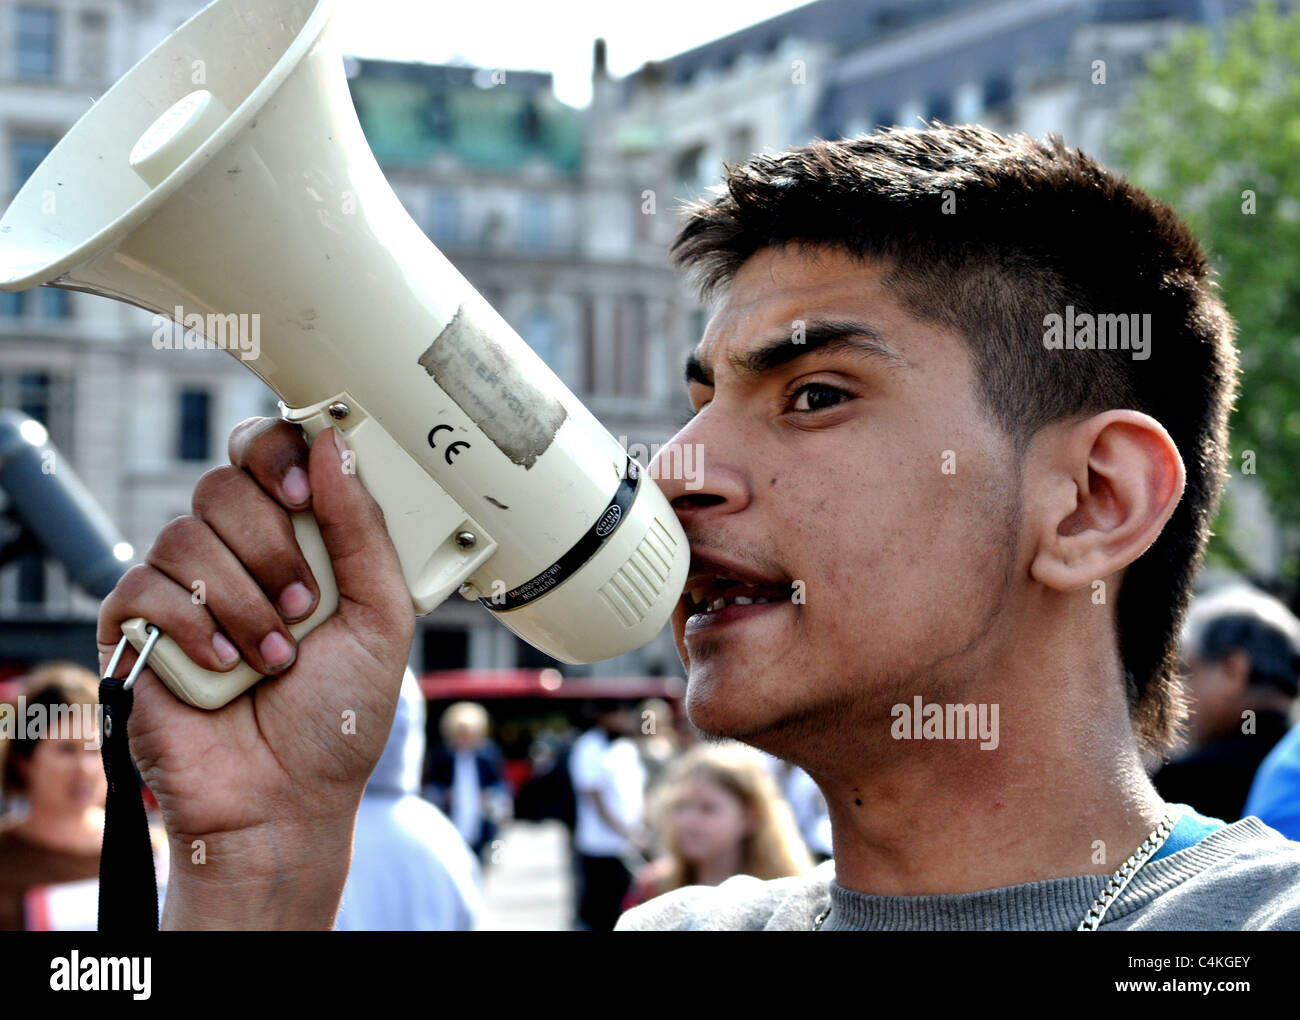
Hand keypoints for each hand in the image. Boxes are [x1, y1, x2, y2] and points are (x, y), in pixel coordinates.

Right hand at [97, 418, 414, 927]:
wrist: (287, 800)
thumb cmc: (339, 717)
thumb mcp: (382, 618)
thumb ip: (363, 530)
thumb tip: (333, 446)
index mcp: (296, 541)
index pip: (265, 454)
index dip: (276, 454)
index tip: (303, 493)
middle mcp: (237, 556)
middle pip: (224, 484)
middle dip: (273, 548)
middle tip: (304, 606)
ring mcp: (183, 590)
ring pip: (186, 534)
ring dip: (243, 601)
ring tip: (275, 658)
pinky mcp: (136, 630)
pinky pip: (143, 585)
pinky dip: (193, 625)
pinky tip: (225, 666)